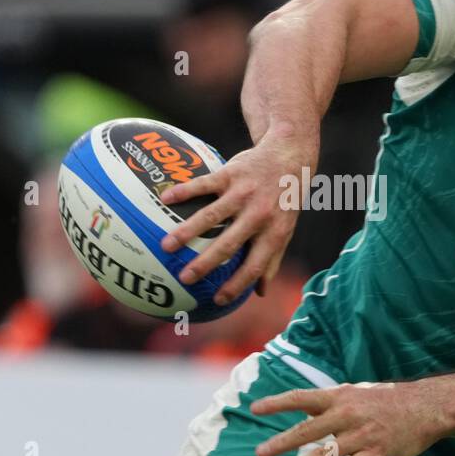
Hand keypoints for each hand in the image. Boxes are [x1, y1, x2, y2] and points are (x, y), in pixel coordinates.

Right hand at [159, 132, 311, 305]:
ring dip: (187, 231)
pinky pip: (204, 184)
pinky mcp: (231, 174)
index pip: (254, 265)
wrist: (290, 155)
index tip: (217, 299)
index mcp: (273, 233)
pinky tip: (164, 198)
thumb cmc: (284, 199)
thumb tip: (259, 293)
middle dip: (205, 263)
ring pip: (212, 215)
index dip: (237, 284)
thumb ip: (272, 260)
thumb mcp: (285, 229)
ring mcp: (244, 193)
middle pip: (228, 244)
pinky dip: (184, 191)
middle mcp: (258, 215)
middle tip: (183, 278)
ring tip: (166, 246)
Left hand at [251, 379, 454, 455]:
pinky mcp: (376, 454)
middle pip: (306, 431)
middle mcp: (347, 415)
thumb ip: (329, 403)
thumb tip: (301, 411)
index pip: (301, 398)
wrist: (427, 407)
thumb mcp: (356, 393)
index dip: (277, 403)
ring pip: (323, 454)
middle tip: (258, 453)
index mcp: (340, 397)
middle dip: (280, 443)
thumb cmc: (387, 400)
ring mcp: (361, 436)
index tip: (255, 408)